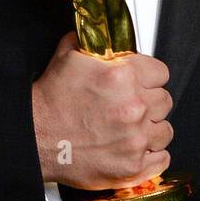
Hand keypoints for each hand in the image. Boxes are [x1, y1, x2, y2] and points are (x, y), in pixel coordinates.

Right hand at [31, 30, 173, 192]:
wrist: (34, 137)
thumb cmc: (50, 102)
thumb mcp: (69, 56)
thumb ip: (95, 42)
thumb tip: (106, 34)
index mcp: (122, 76)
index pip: (161, 73)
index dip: (149, 77)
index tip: (141, 83)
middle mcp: (133, 106)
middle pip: (164, 101)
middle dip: (149, 102)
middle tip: (130, 107)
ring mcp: (135, 138)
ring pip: (165, 130)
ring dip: (150, 129)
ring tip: (130, 129)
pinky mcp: (132, 165)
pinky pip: (162, 158)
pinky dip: (151, 154)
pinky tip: (135, 147)